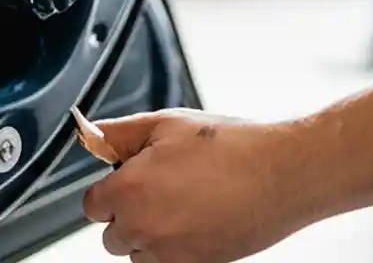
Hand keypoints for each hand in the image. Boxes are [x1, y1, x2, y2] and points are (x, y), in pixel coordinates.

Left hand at [82, 109, 309, 262]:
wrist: (280, 174)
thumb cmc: (229, 146)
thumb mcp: (167, 123)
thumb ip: (118, 133)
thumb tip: (92, 136)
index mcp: (129, 190)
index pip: (92, 205)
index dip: (112, 189)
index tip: (131, 180)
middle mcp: (142, 228)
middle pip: (113, 234)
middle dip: (130, 213)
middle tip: (164, 188)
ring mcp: (168, 254)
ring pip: (139, 253)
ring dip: (151, 235)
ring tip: (185, 204)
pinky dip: (176, 248)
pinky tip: (199, 219)